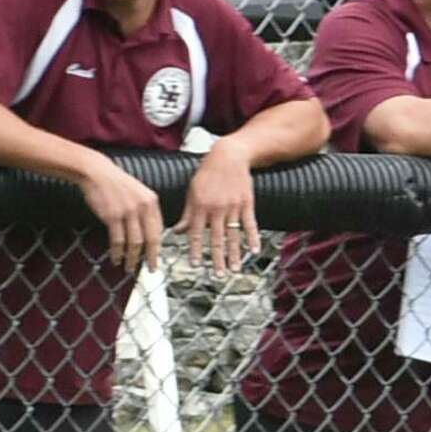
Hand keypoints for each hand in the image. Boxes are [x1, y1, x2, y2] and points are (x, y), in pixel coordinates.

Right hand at [79, 157, 164, 272]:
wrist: (97, 172)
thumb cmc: (116, 184)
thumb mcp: (138, 192)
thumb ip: (146, 209)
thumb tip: (149, 231)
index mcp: (152, 201)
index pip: (159, 229)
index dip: (158, 246)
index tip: (156, 257)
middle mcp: (142, 207)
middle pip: (151, 239)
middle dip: (152, 257)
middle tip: (151, 269)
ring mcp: (128, 211)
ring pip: (134, 242)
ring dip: (132, 258)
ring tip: (130, 267)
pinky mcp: (112, 216)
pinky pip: (117, 240)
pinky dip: (117, 252)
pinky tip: (116, 258)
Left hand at [174, 139, 257, 273]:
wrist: (229, 155)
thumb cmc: (208, 173)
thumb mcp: (192, 192)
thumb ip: (187, 214)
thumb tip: (177, 232)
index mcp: (200, 206)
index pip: (197, 233)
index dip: (196, 250)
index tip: (195, 265)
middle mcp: (216, 208)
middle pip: (217, 238)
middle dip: (217, 259)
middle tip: (218, 275)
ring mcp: (233, 206)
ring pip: (234, 234)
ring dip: (234, 254)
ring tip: (234, 269)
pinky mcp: (247, 202)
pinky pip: (250, 223)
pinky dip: (252, 238)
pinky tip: (253, 251)